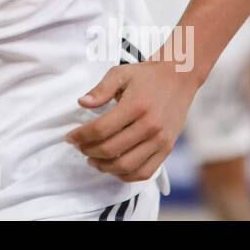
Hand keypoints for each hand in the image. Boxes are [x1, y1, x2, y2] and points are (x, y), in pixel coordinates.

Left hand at [66, 61, 197, 182]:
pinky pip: (145, 172)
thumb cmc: (147, 76)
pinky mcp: (167, 149)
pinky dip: (126, 175)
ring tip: (92, 160)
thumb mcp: (121, 73)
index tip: (70, 137)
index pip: (101, 129)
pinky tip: (113, 168)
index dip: (81, 136)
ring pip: (126, 165)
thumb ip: (101, 89)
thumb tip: (82, 103)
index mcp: (136, 106)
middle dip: (89, 151)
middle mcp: (150, 126)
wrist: (179, 78)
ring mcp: (160, 140)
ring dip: (104, 167)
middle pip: (111, 149)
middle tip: (79, 147)